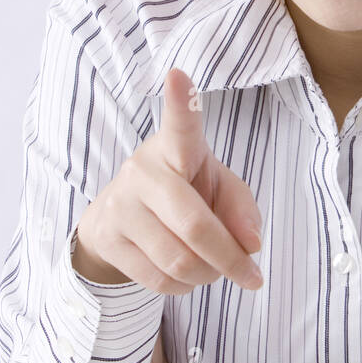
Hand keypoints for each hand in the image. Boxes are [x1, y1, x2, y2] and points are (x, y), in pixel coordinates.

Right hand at [73, 67, 263, 292]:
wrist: (117, 215)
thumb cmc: (182, 190)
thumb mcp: (216, 185)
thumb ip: (241, 207)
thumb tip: (249, 243)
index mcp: (175, 148)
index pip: (180, 125)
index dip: (181, 102)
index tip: (178, 74)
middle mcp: (143, 171)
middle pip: (195, 226)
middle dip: (231, 259)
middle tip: (252, 275)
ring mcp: (121, 207)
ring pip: (178, 261)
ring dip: (210, 276)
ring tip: (217, 270)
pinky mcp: (108, 240)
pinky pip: (159, 280)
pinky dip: (186, 288)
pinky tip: (191, 275)